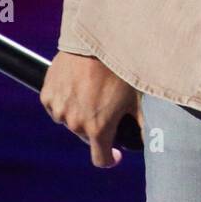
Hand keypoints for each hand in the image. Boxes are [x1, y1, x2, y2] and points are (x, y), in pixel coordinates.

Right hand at [40, 51, 143, 168]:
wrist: (94, 42)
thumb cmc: (119, 70)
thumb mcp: (136, 98)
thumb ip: (143, 125)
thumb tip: (153, 142)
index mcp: (98, 129)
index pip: (101, 159)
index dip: (110, 158)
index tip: (115, 152)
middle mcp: (76, 124)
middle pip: (87, 136)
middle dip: (96, 127)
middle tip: (106, 107)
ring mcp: (59, 110)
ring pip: (70, 120)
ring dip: (79, 113)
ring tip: (91, 92)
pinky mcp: (47, 95)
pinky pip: (56, 106)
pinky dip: (65, 100)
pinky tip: (75, 86)